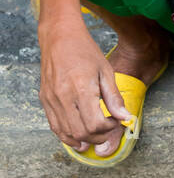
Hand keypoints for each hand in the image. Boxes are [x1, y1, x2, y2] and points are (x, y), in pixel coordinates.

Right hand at [38, 21, 130, 152]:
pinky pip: (54, 126)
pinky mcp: (45, 100)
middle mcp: (63, 97)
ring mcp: (51, 100)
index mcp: (81, 89)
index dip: (108, 128)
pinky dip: (67, 136)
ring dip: (83, 140)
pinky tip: (79, 138)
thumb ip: (114, 97)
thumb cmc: (85, 51)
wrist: (59, 37)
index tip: (115, 121)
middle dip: (98, 137)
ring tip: (96, 136)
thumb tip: (125, 118)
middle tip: (108, 129)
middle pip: (81, 132)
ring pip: (66, 133)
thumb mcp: (106, 71)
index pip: (95, 124)